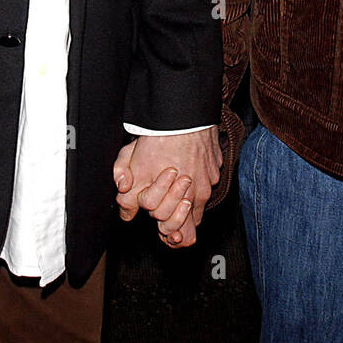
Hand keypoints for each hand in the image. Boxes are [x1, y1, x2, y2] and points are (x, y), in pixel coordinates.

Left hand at [113, 128, 221, 246]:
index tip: (154, 214)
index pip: (173, 229)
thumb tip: (127, 213)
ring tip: (173, 179)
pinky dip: (197, 174)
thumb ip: (128, 197)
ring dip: (186, 194)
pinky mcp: (216, 164)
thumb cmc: (160, 140)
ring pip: (199, 198)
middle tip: (162, 200)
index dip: (159, 223)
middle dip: (173, 212)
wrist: (182, 114)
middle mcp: (200, 193)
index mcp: (181, 200)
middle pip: (189, 218)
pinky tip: (185, 161)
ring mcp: (211, 178)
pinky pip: (207, 177)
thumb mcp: (136, 170)